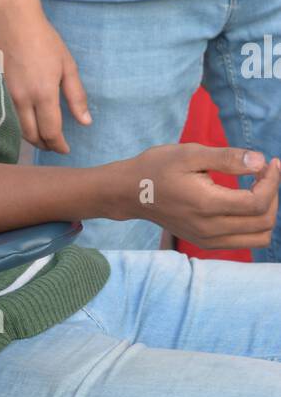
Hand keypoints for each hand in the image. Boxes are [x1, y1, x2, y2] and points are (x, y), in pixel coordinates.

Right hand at [0, 9, 91, 153]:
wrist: (12, 19)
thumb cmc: (44, 39)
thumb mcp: (67, 65)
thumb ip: (76, 96)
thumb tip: (85, 122)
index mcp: (43, 94)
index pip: (51, 132)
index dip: (59, 145)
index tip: (65, 149)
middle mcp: (22, 99)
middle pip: (32, 136)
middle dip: (44, 145)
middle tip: (53, 145)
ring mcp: (4, 95)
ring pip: (16, 129)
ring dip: (30, 137)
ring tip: (40, 136)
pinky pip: (4, 115)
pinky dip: (15, 125)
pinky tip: (23, 121)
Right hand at [107, 144, 280, 248]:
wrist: (130, 193)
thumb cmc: (158, 167)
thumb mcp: (190, 153)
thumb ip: (227, 158)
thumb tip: (260, 161)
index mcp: (206, 205)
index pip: (257, 203)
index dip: (272, 181)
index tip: (270, 162)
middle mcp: (209, 229)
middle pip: (263, 222)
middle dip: (273, 194)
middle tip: (264, 171)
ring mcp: (208, 239)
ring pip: (259, 237)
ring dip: (267, 211)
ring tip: (258, 188)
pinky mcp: (206, 243)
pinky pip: (245, 241)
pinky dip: (255, 223)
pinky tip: (245, 200)